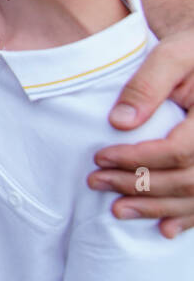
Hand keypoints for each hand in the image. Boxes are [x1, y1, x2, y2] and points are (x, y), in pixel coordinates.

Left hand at [93, 28, 193, 237]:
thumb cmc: (193, 51)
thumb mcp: (171, 55)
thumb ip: (147, 85)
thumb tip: (119, 123)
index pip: (177, 151)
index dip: (137, 159)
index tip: (99, 158)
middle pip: (186, 179)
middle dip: (138, 185)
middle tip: (95, 182)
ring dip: (156, 207)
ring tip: (116, 210)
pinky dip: (188, 218)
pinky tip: (164, 229)